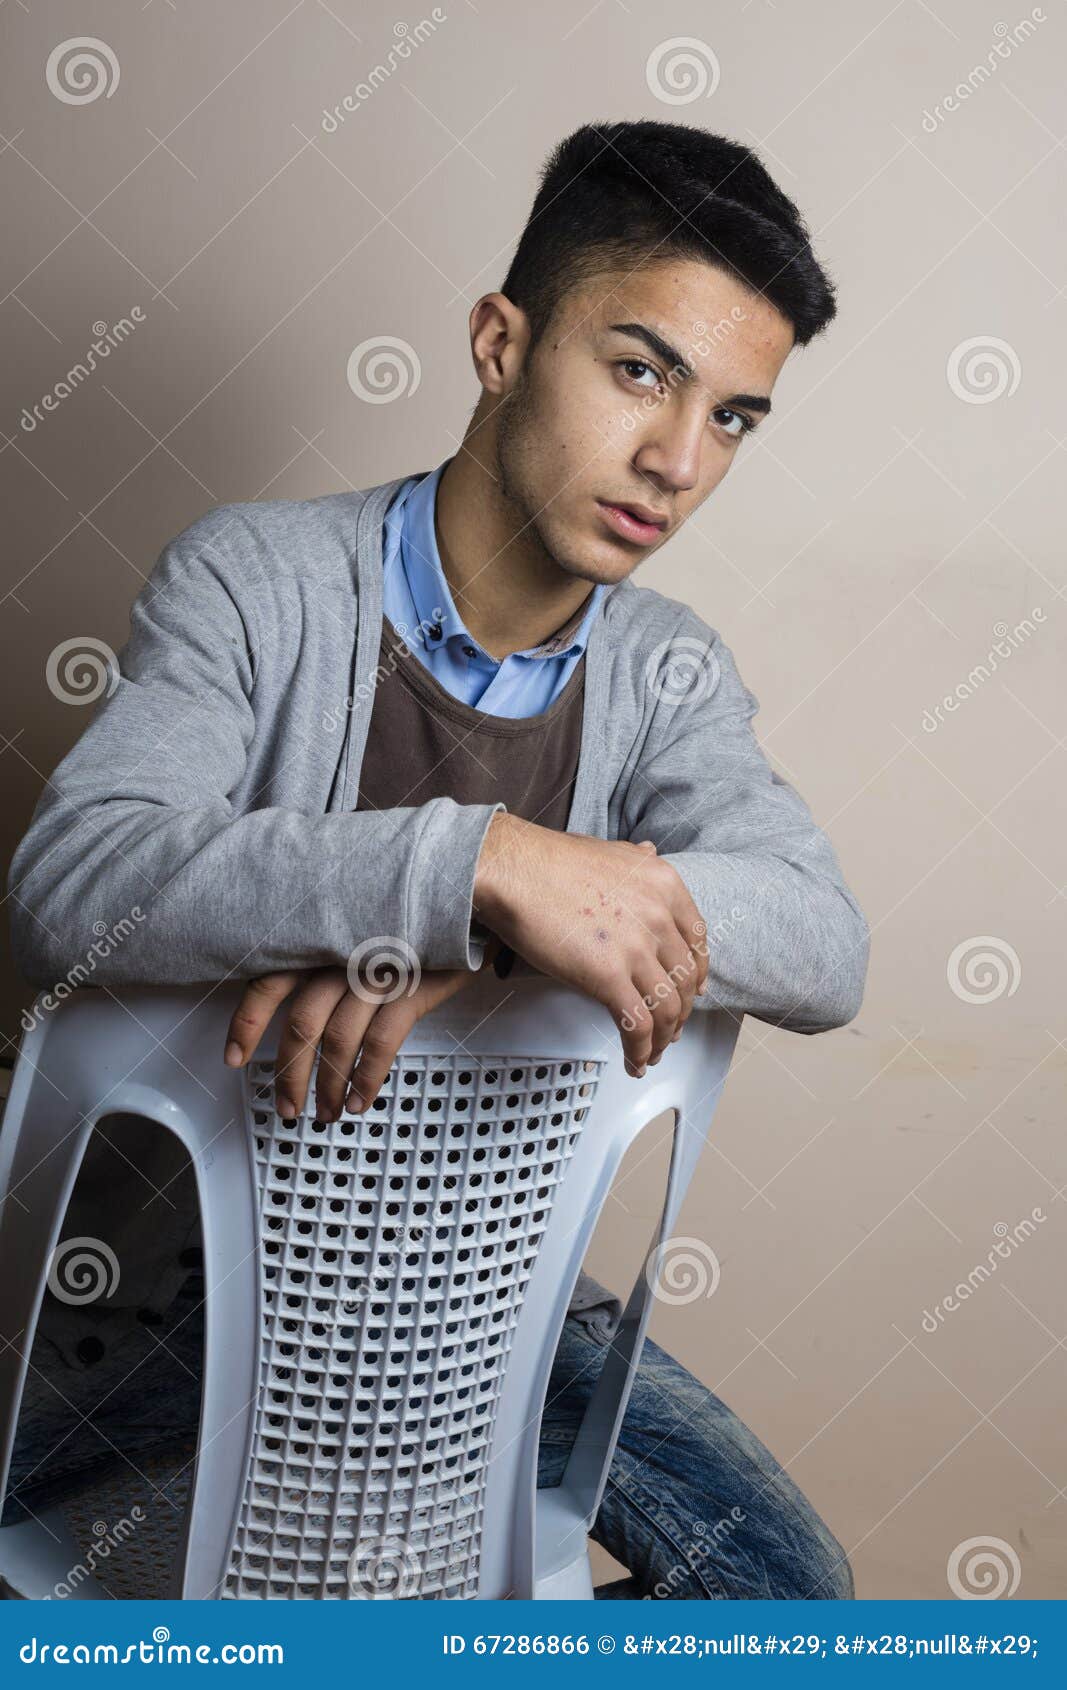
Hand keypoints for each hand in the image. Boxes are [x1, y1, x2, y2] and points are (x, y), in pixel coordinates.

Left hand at [223, 939, 501, 1119]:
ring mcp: (376, 971)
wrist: (470, 897)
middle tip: (286, 1106)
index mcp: (322, 937)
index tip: (235, 1059)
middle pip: (301, 1025)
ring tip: (328, 1113)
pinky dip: (367, 1079)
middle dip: (290, 1074)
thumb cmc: (411, 917)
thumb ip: (326, 951)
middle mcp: (341, 953)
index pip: (268, 982)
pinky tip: (361, 1100)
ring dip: (329, 1087)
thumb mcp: (359, 924)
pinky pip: (381, 1044)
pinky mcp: (411, 988)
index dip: (246, 1024)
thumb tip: (298, 1002)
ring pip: (338, 1041)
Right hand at [473, 814, 707, 1074]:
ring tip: (652, 1053)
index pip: (697, 939)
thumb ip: (637, 858)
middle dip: (680, 1012)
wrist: (514, 869)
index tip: (694, 990)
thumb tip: (650, 854)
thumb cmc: (548, 861)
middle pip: (684, 979)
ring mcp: (636, 948)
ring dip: (663, 1039)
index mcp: (664, 886)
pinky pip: (637, 1025)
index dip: (698, 972)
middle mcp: (658, 917)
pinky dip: (640, 1051)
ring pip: (666, 1009)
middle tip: (671, 1029)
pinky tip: (635, 1062)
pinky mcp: (608, 977)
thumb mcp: (610, 849)